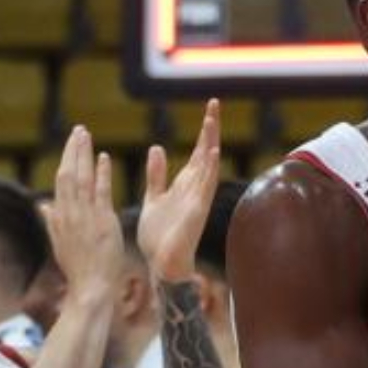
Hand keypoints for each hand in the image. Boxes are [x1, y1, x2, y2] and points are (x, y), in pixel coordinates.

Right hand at [44, 126, 122, 302]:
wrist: (90, 288)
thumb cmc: (78, 268)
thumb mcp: (60, 242)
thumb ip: (52, 220)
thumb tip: (42, 204)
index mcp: (59, 217)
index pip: (60, 182)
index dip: (66, 161)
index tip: (71, 144)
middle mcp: (69, 214)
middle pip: (68, 174)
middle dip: (73, 150)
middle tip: (79, 130)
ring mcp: (85, 217)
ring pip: (82, 179)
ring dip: (84, 155)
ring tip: (86, 135)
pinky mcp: (102, 222)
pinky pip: (101, 192)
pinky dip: (102, 174)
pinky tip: (103, 157)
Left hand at [137, 99, 221, 282]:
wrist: (160, 264)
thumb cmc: (157, 236)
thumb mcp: (153, 198)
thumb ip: (156, 175)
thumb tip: (157, 148)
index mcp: (184, 184)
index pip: (197, 152)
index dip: (204, 131)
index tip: (210, 109)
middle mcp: (194, 188)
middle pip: (205, 152)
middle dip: (210, 128)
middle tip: (214, 103)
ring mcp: (196, 199)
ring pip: (206, 164)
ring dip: (209, 141)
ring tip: (212, 118)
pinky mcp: (195, 211)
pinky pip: (203, 187)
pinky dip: (208, 169)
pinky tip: (211, 151)